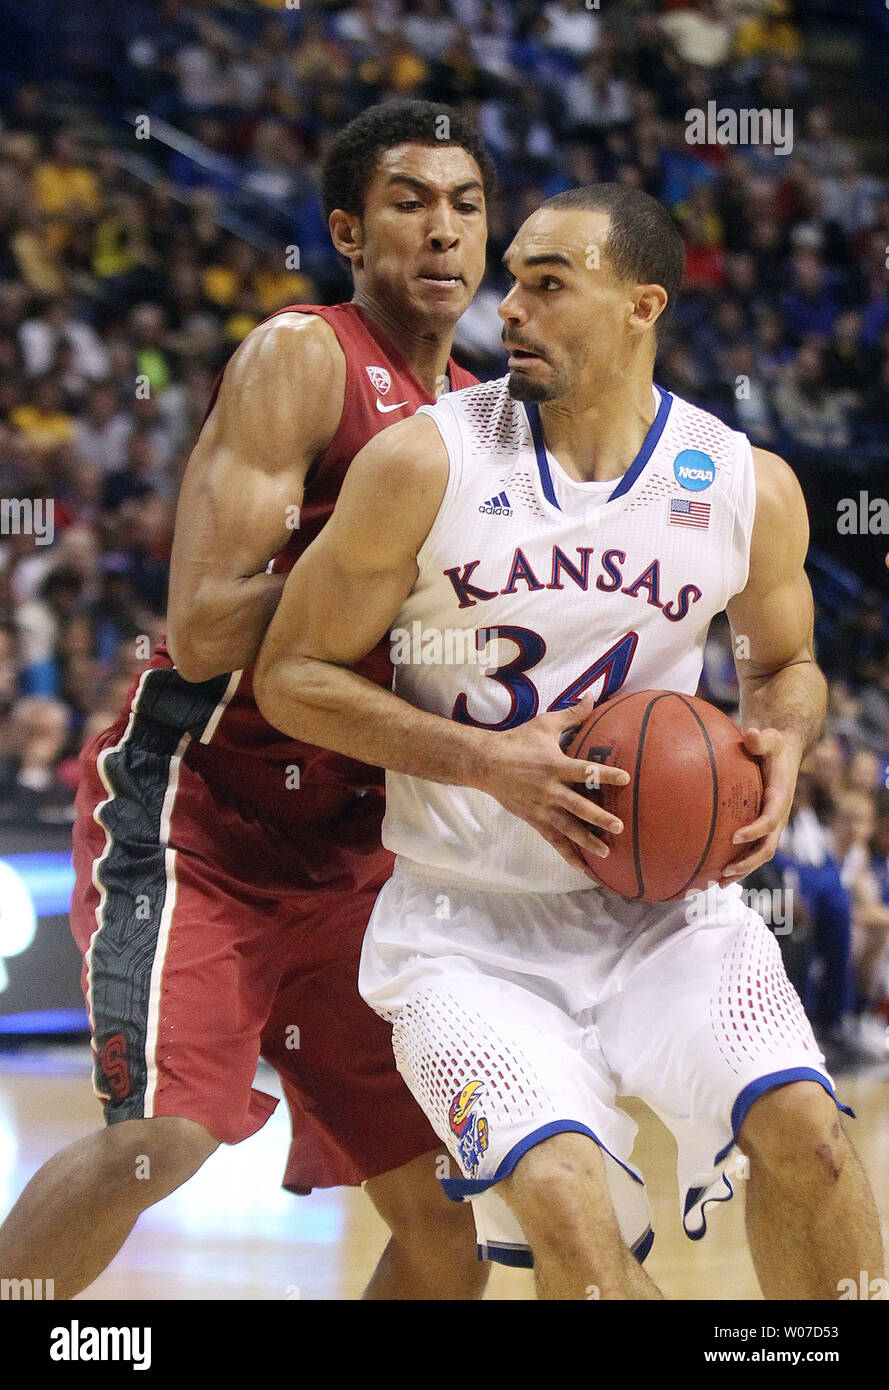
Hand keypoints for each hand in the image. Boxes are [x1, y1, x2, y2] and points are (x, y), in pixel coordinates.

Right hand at [473, 695, 629, 880]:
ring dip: (586, 841)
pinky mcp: (534, 819)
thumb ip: (572, 714)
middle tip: (618, 826)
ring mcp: (541, 808)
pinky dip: (568, 854)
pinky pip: (554, 840)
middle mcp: (550, 790)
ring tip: (606, 852)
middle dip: (598, 817)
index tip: (626, 779)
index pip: (584, 771)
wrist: (485, 763)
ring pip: (567, 828)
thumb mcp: (544, 725)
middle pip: (577, 806)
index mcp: (555, 765)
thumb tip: (593, 697)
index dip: (605, 775)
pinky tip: (584, 867)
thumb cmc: (517, 741)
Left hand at [718, 726, 801, 886]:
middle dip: (748, 863)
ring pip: (759, 854)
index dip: (755, 831)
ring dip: (741, 870)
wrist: (783, 751)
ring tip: (717, 883)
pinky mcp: (761, 824)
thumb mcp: (770, 737)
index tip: (734, 838)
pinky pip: (750, 847)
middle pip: (767, 848)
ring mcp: (771, 823)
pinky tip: (713, 869)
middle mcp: (778, 815)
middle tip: (725, 872)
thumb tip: (750, 733)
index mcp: (781, 797)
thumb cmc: (772, 743)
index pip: (770, 820)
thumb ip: (761, 739)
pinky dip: (736, 860)